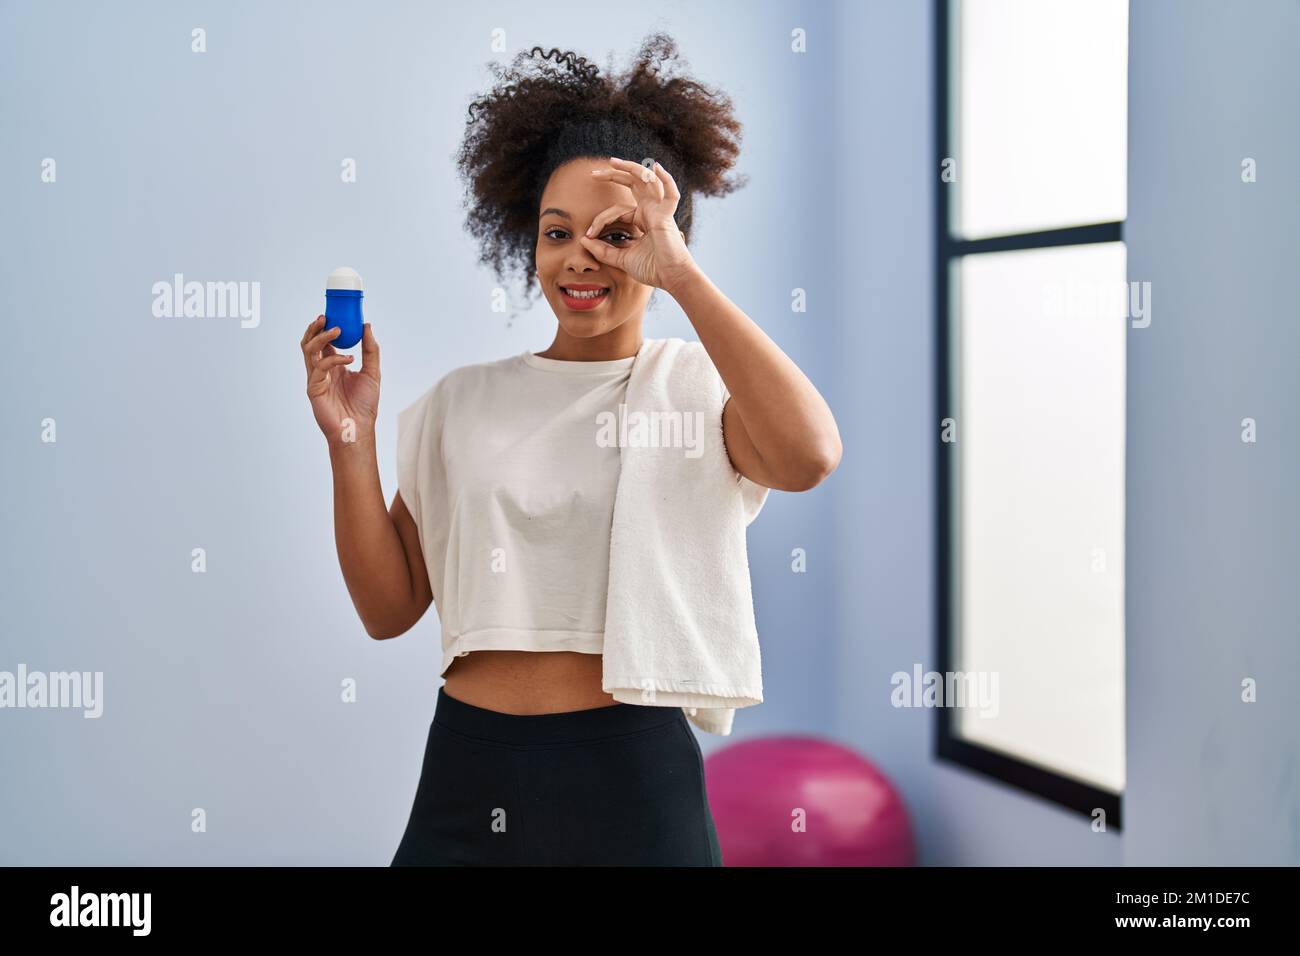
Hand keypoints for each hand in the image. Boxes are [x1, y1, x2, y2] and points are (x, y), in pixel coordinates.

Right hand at [301, 315, 379, 443]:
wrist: (359, 429)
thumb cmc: (364, 405)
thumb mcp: (372, 373)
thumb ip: (370, 350)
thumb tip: (367, 326)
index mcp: (333, 366)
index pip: (324, 341)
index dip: (325, 327)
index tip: (333, 313)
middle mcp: (322, 370)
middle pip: (310, 342)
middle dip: (315, 328)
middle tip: (325, 317)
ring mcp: (316, 378)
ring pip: (309, 350)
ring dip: (321, 337)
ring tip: (337, 330)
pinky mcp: (314, 388)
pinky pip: (319, 367)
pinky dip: (334, 359)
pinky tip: (349, 359)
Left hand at [579, 157, 699, 293]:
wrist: (670, 279)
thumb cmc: (651, 269)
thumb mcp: (621, 259)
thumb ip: (603, 251)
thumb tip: (583, 240)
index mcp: (642, 219)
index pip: (617, 210)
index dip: (600, 220)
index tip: (588, 235)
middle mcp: (651, 210)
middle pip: (632, 184)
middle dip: (613, 176)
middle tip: (593, 174)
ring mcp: (659, 210)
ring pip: (646, 181)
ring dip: (631, 168)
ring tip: (612, 162)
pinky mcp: (666, 216)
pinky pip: (670, 194)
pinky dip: (666, 180)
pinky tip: (657, 167)